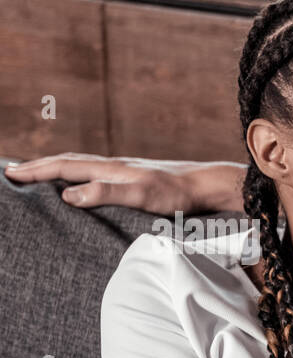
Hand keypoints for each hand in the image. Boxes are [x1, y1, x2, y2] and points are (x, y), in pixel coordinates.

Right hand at [4, 154, 245, 212]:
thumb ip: (106, 192)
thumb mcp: (142, 195)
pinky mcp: (136, 179)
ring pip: (81, 166)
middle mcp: (114, 166)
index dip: (34, 171)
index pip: (62, 167)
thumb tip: (68, 194)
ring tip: (36, 174)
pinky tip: (81, 184)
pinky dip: (78, 176)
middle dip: (37, 166)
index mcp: (109, 168)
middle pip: (67, 162)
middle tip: (11, 171)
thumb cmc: (178, 194)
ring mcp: (125, 171)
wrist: (207, 186)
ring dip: (55, 169)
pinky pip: (96, 174)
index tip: (9, 175)